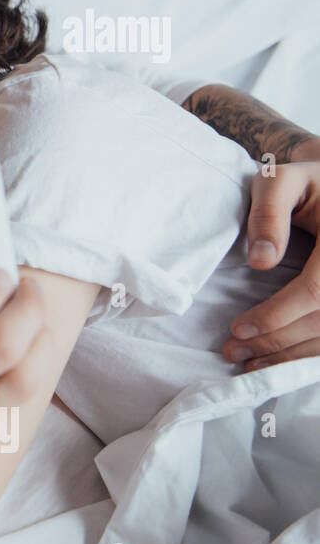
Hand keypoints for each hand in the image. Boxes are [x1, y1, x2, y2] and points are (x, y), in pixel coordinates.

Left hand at [223, 160, 319, 370]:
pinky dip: (310, 353)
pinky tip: (280, 362)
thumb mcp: (279, 180)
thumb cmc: (304, 183)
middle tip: (232, 351)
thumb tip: (261, 261)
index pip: (318, 290)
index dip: (278, 314)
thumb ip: (268, 214)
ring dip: (292, 355)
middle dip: (277, 341)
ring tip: (248, 363)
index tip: (237, 328)